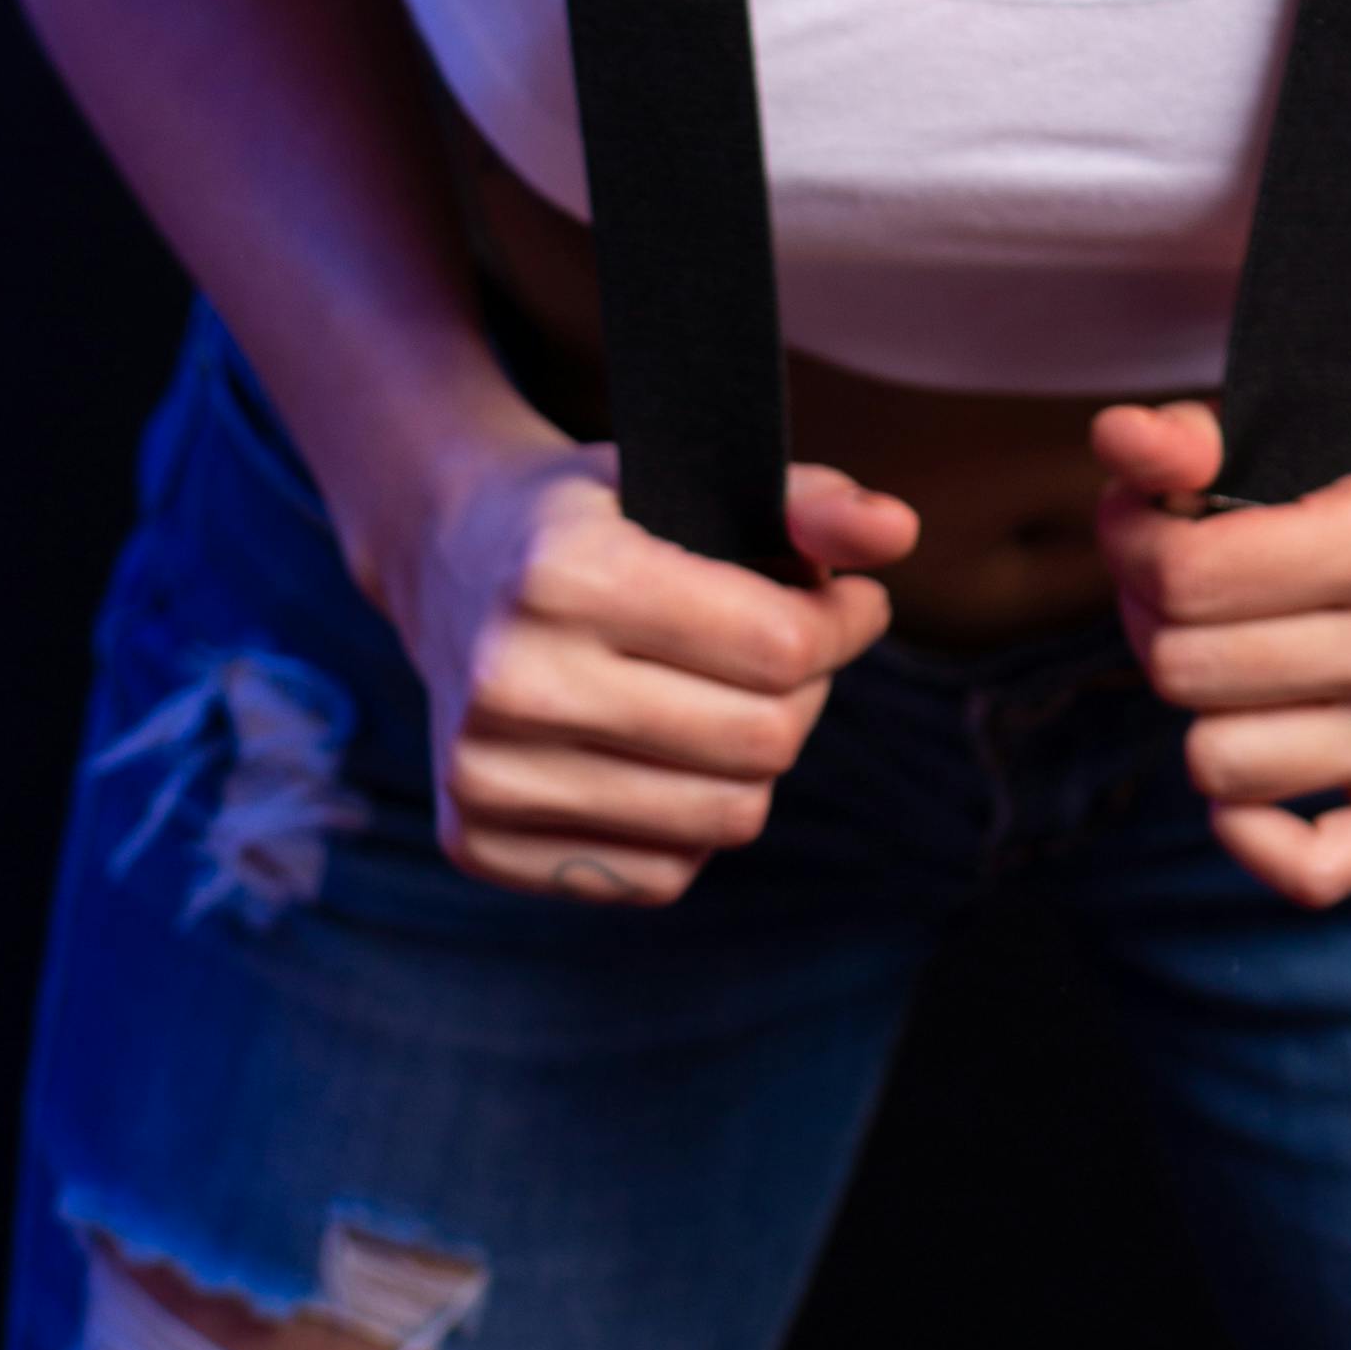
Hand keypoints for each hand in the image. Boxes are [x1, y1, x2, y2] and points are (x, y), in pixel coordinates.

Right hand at [398, 439, 917, 902]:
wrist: (449, 560)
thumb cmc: (593, 514)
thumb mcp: (686, 475)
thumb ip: (801, 501)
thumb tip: (900, 530)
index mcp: (564, 572)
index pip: (777, 645)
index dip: (845, 623)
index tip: (858, 602)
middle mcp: (514, 681)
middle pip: (760, 742)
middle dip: (809, 693)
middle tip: (802, 652)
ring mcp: (486, 774)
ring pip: (721, 818)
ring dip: (760, 761)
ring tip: (743, 701)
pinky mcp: (479, 842)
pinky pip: (659, 874)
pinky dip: (693, 820)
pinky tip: (672, 753)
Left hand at [1090, 383, 1350, 908]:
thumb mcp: (1285, 428)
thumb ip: (1191, 437)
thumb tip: (1117, 439)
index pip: (1187, 576)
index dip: (1131, 542)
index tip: (1138, 520)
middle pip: (1190, 672)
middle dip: (1152, 619)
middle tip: (1171, 582)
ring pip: (1225, 768)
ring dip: (1196, 708)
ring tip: (1216, 648)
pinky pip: (1314, 872)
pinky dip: (1254, 830)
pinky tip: (1245, 746)